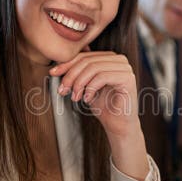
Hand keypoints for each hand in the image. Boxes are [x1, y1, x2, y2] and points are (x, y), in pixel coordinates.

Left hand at [51, 51, 147, 180]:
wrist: (117, 125)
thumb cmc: (103, 105)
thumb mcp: (86, 85)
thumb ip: (78, 72)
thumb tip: (59, 61)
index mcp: (109, 58)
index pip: (84, 56)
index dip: (66, 64)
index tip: (53, 73)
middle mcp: (119, 59)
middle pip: (87, 61)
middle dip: (71, 76)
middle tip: (63, 90)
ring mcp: (125, 68)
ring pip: (93, 68)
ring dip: (79, 83)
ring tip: (75, 97)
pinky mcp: (128, 78)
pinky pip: (102, 77)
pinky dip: (91, 88)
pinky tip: (87, 99)